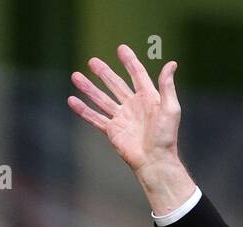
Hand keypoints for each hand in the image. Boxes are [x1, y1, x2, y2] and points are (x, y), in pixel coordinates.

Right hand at [67, 45, 194, 213]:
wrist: (155, 161)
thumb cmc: (166, 136)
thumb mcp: (170, 109)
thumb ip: (167, 86)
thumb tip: (171, 63)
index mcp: (148, 99)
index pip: (137, 75)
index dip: (130, 62)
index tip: (121, 49)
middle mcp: (134, 106)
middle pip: (116, 85)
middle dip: (104, 73)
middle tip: (92, 61)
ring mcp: (122, 118)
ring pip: (102, 99)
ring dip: (89, 88)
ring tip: (75, 76)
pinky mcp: (112, 131)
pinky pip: (95, 118)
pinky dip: (83, 110)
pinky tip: (71, 100)